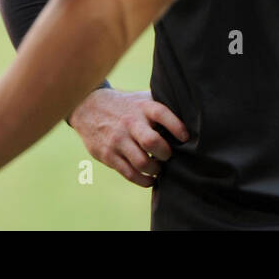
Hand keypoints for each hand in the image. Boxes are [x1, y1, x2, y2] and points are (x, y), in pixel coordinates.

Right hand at [68, 88, 188, 187]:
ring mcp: (118, 140)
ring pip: (142, 162)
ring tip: (159, 168)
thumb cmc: (126, 105)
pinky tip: (150, 178)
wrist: (88, 107)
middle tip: (168, 155)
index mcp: (142, 107)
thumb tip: (190, 111)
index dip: (176, 126)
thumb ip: (161, 105)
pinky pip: (129, 173)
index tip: (185, 137)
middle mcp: (130, 123)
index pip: (162, 114)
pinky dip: (144, 180)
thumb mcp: (141, 98)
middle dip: (166, 153)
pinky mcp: (108, 155)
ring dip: (156, 169)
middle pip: (151, 142)